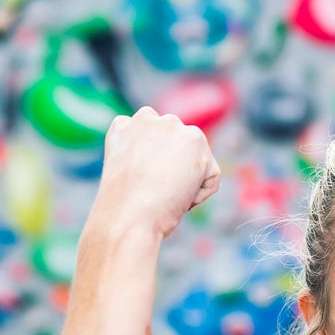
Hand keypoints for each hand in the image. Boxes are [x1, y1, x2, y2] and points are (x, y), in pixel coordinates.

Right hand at [89, 107, 221, 241]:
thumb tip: (171, 166)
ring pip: (196, 159)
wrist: (129, 216)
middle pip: (176, 147)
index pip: (149, 142)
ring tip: (167, 196)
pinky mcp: (195, 140)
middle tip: (159, 193)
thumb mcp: (127, 177)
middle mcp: (146, 118)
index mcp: (123, 127)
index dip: (153, 168)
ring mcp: (171, 126)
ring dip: (188, 181)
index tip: (146, 187)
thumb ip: (144, 161)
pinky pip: (211, 175)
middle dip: (174, 169)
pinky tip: (180, 200)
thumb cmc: (124, 209)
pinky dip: (201, 194)